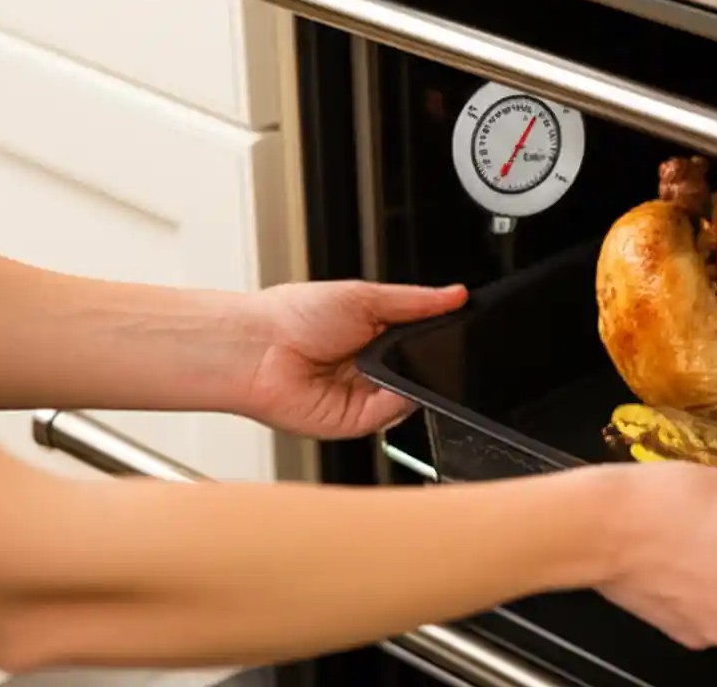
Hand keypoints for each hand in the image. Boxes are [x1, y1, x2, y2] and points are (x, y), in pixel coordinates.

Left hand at [242, 280, 467, 437]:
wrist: (257, 348)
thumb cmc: (293, 315)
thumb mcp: (365, 296)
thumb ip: (415, 301)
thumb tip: (455, 295)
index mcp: (375, 335)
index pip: (423, 340)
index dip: (441, 335)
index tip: (459, 324)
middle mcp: (372, 368)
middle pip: (422, 369)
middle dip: (429, 358)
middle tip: (424, 342)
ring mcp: (365, 396)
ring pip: (413, 393)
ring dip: (412, 378)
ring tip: (391, 357)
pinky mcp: (357, 422)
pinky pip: (394, 414)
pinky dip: (398, 400)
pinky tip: (384, 380)